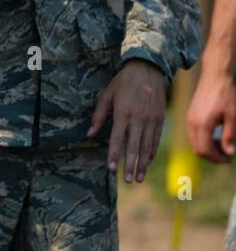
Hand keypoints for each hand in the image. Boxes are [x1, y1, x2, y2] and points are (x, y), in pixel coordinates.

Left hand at [89, 60, 166, 182]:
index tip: (111, 168)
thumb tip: (90, 134)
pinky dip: (152, 152)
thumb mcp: (106, 96)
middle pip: (134, 146)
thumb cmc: (122, 83)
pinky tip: (147, 162)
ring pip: (147, 146)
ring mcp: (151, 120)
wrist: (147, 70)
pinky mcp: (160, 119)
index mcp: (123, 114)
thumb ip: (98, 116)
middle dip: (130, 165)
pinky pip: (156, 139)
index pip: (117, 139)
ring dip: (143, 163)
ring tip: (138, 177)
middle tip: (128, 180)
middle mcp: (138, 119)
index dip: (114, 154)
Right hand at [186, 61, 235, 163]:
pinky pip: (194, 133)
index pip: (205, 150)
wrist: (215, 76)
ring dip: (208, 147)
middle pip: (198, 148)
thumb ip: (230, 135)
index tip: (229, 159)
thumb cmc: (226, 94)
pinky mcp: (191, 115)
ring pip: (195, 142)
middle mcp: (192, 123)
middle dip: (212, 156)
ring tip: (222, 145)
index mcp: (202, 124)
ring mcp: (189, 118)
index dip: (217, 158)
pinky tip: (215, 134)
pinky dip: (204, 139)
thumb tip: (229, 152)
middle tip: (226, 155)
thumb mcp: (233, 116)